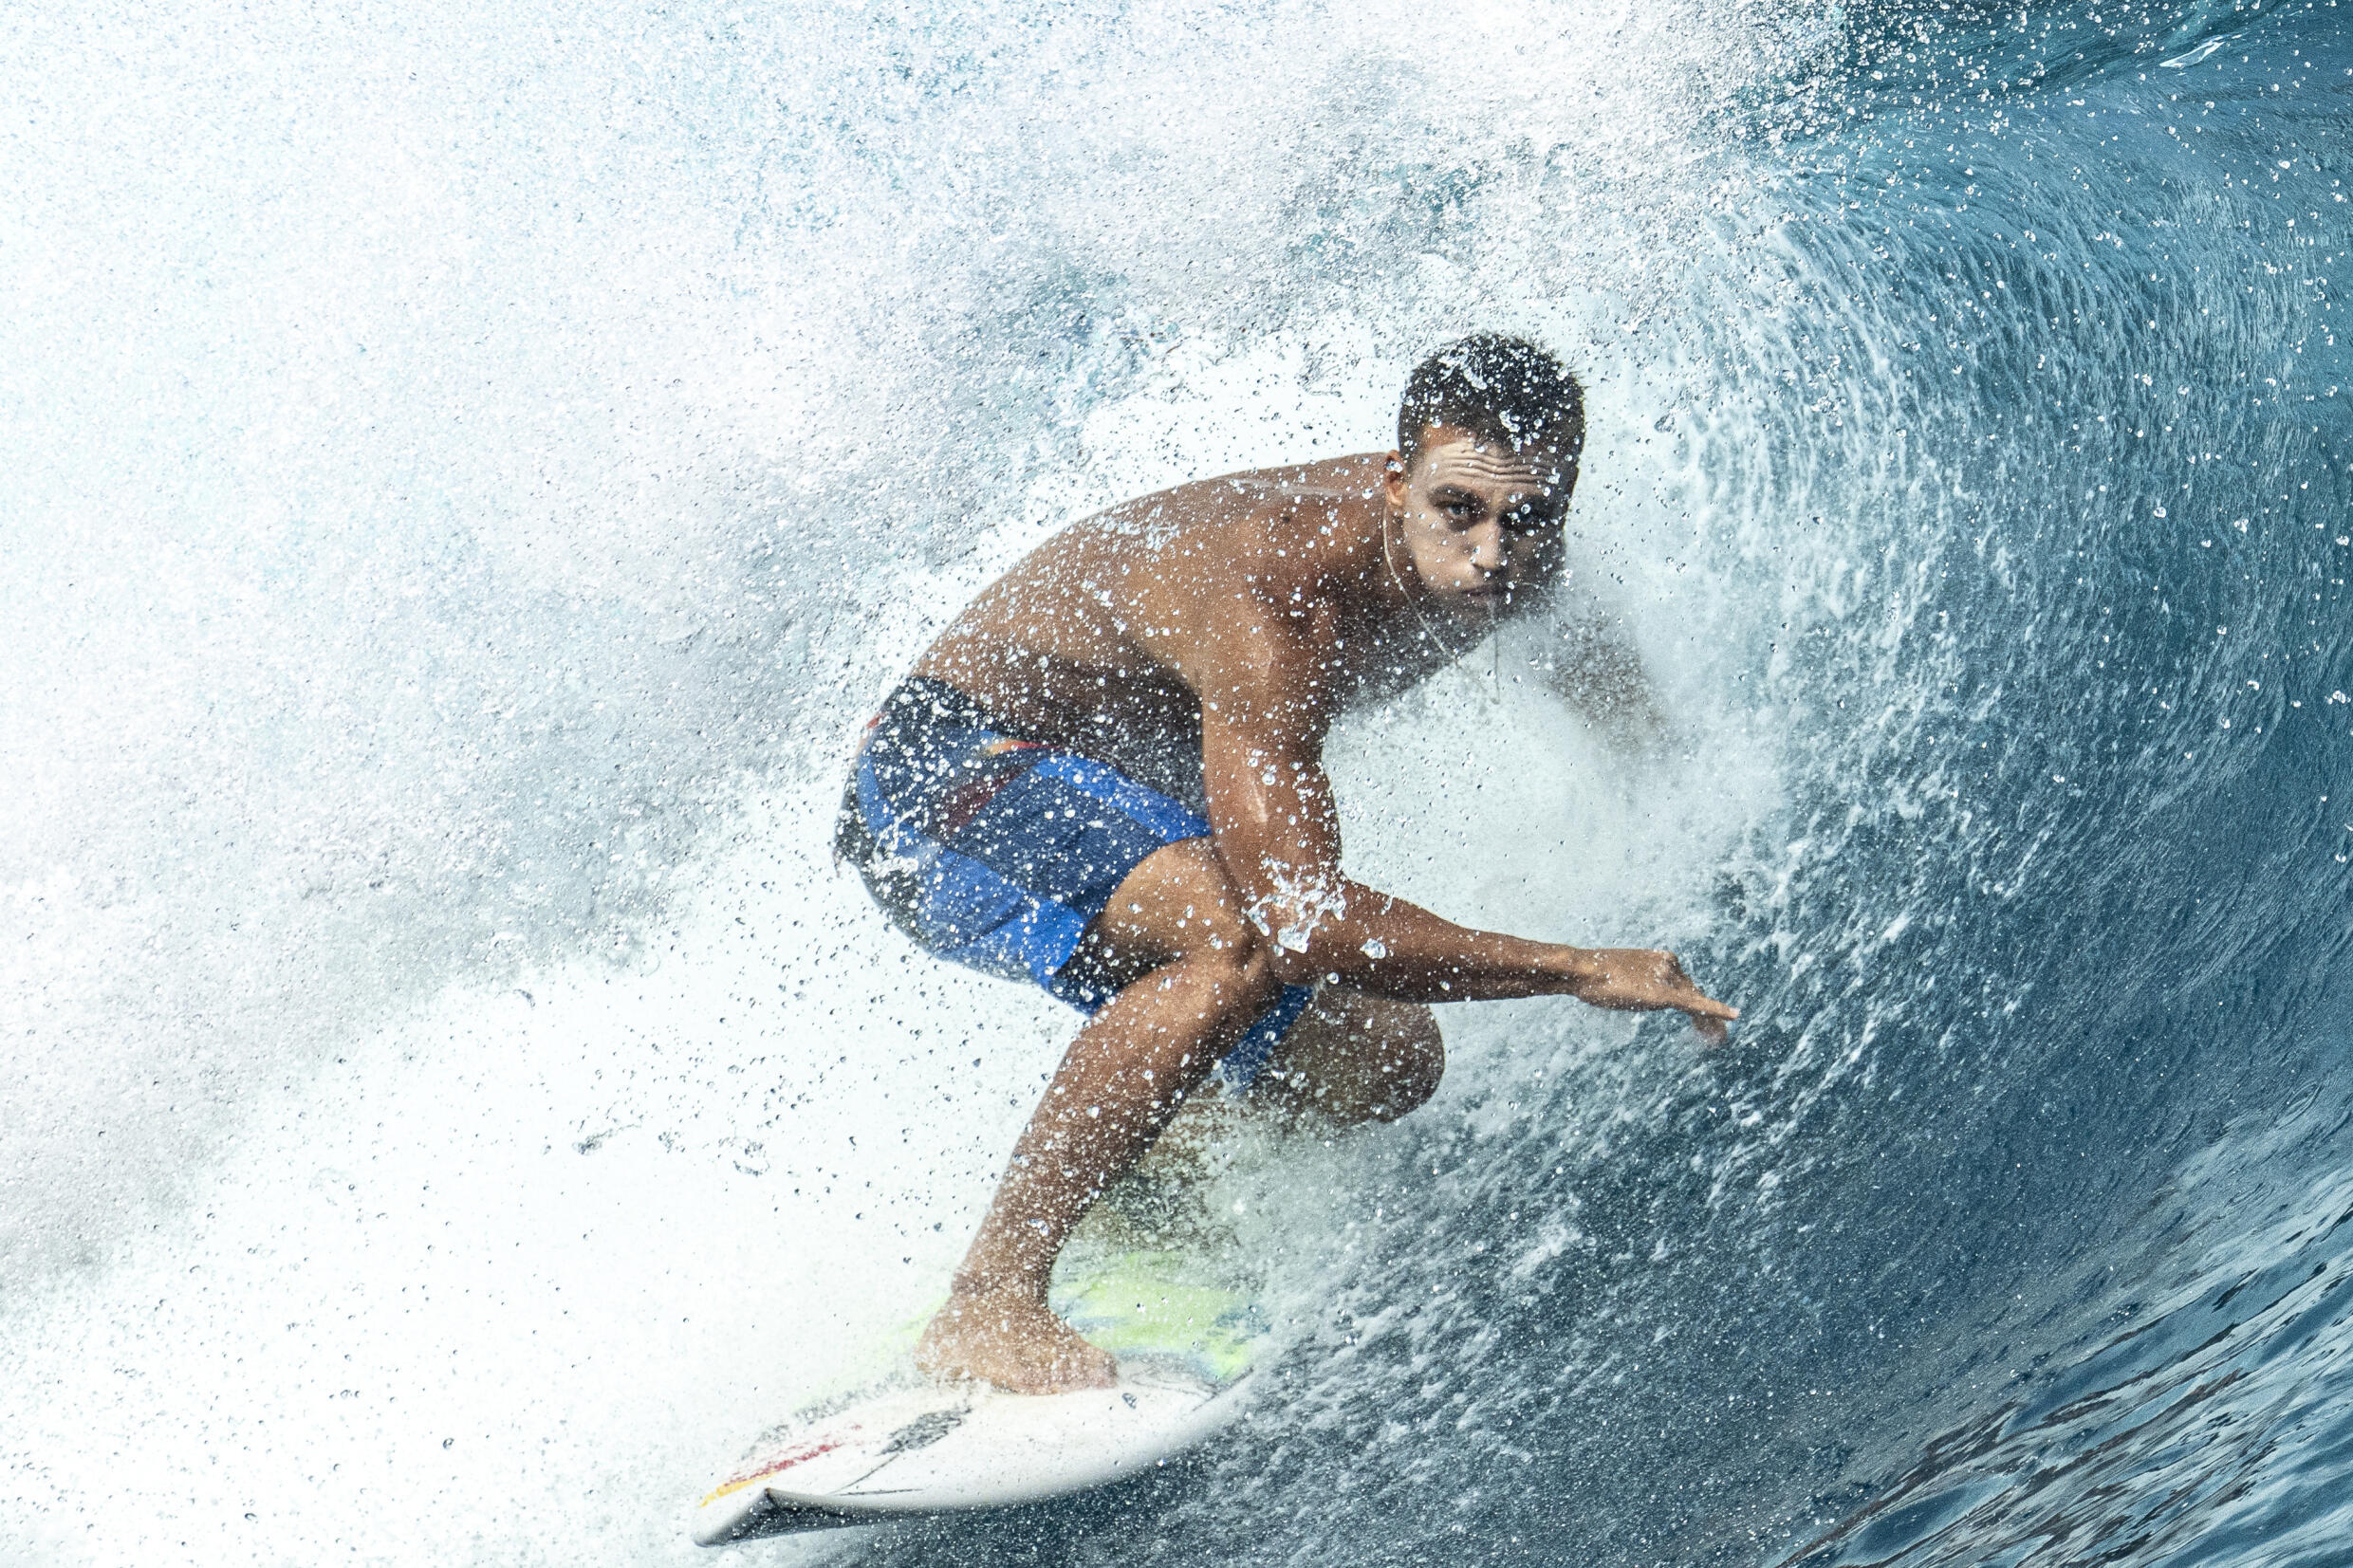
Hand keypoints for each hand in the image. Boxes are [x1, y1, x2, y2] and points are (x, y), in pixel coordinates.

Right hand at [1574, 948, 1737, 1043]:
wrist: (1582, 970)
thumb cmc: (1592, 976)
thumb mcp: (1617, 978)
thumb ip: (1635, 984)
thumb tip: (1633, 992)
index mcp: (1660, 958)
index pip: (1686, 982)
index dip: (1698, 1001)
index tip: (1704, 1018)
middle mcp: (1669, 965)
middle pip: (1695, 992)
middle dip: (1708, 1014)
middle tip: (1717, 1036)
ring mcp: (1667, 978)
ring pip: (1697, 1001)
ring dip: (1711, 1020)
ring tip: (1719, 1040)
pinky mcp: (1664, 994)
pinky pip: (1696, 1003)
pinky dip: (1717, 1010)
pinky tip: (1734, 1017)